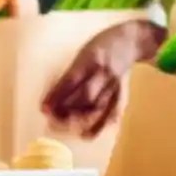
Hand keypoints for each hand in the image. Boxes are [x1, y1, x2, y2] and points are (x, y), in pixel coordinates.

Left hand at [43, 19, 165, 137]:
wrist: (132, 41)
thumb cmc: (100, 46)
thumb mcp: (82, 53)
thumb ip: (70, 72)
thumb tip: (52, 96)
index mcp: (91, 58)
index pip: (72, 80)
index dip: (57, 96)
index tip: (43, 108)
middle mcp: (104, 73)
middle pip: (86, 97)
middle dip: (67, 111)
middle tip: (52, 120)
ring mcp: (115, 84)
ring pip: (99, 107)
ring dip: (80, 121)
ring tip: (64, 128)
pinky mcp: (123, 93)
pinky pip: (112, 112)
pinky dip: (99, 126)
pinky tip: (88, 134)